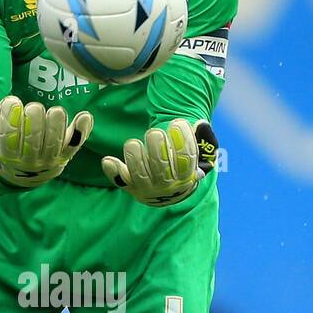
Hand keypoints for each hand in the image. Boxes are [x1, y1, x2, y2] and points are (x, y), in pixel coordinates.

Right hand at [0, 96, 93, 188]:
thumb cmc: (8, 150)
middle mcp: (30, 162)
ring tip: (55, 111)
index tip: (12, 100)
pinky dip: (81, 130)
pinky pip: (75, 144)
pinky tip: (84, 116)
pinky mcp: (67, 155)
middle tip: (34, 108)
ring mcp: (50, 160)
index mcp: (8, 157)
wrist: (28, 177)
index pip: (7, 137)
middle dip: (34, 119)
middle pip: (33, 140)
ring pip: (54, 141)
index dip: (9, 117)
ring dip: (56, 123)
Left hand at [101, 119, 217, 206]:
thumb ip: (203, 138)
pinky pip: (121, 181)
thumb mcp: (199, 152)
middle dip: (157, 149)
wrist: (169, 190)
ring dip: (135, 158)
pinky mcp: (130, 187)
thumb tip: (200, 126)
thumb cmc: (184, 161)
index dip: (182, 140)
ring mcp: (147, 188)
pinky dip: (114, 172)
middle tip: (153, 132)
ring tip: (132, 143)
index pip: (186, 160)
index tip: (176, 122)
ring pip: (141, 174)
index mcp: (187, 177)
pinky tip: (108, 160)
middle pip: (162, 169)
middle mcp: (167, 186)